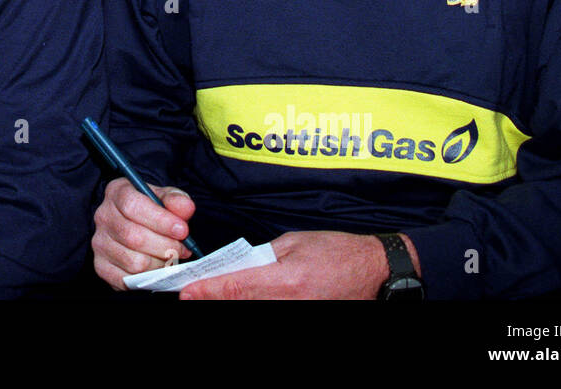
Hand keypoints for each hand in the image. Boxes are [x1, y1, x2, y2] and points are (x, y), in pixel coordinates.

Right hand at [92, 178, 196, 289]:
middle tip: (183, 249)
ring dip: (159, 264)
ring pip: (133, 262)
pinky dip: (148, 278)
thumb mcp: (165, 198)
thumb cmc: (152, 210)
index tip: (182, 230)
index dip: (160, 220)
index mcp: (117, 192)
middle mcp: (103, 216)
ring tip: (171, 258)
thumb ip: (176, 200)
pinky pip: (127, 280)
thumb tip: (186, 208)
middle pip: (133, 237)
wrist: (137, 226)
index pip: (132, 206)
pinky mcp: (101, 266)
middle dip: (165, 246)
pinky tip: (158, 268)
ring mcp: (99, 243)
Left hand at [178, 230, 415, 299]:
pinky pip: (271, 313)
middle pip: (241, 305)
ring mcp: (299, 314)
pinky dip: (254, 305)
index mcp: (287, 279)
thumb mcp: (295, 243)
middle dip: (215, 299)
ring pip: (254, 311)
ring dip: (232, 303)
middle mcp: (291, 303)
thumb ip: (263, 256)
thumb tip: (238, 265)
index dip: (208, 290)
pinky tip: (243, 299)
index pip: (237, 287)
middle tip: (193, 294)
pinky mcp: (305, 317)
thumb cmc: (338, 252)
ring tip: (214, 295)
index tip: (186, 291)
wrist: (374, 272)